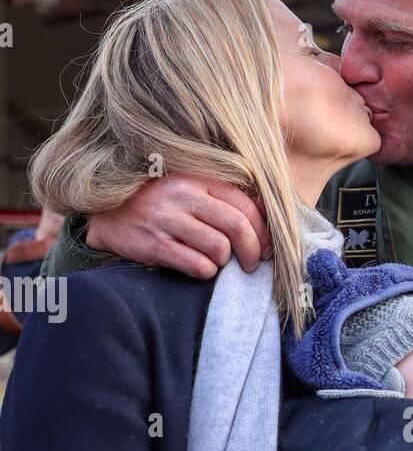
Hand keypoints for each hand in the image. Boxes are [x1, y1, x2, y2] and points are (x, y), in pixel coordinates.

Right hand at [85, 173, 269, 277]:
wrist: (106, 212)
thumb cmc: (158, 202)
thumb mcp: (189, 187)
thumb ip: (223, 195)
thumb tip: (265, 213)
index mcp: (197, 179)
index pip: (245, 204)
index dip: (264, 230)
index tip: (268, 246)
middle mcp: (183, 196)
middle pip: (237, 227)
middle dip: (254, 250)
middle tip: (254, 264)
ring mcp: (167, 220)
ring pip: (219, 248)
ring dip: (225, 261)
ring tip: (217, 261)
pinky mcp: (154, 244)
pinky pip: (197, 266)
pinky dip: (206, 271)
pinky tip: (199, 267)